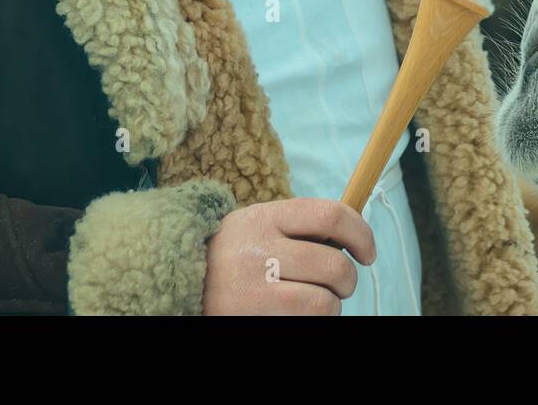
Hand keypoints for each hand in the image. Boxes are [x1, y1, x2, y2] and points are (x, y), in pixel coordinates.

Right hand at [201, 197, 376, 314]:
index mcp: (264, 217)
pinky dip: (312, 321)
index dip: (361, 233)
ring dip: (331, 307)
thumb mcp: (257, 225)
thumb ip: (297, 227)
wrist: (171, 280)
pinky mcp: (250, 316)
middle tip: (340, 286)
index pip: (330, 215)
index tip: (367, 253)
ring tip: (317, 303)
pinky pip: (304, 323)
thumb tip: (352, 237)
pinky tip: (298, 316)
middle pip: (334, 264)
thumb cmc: (230, 255)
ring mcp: (252, 287)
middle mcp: (258, 249)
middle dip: (348, 279)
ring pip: (324, 302)